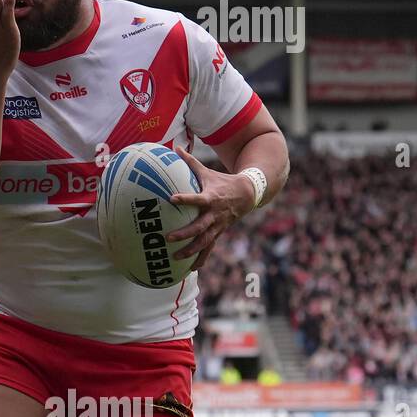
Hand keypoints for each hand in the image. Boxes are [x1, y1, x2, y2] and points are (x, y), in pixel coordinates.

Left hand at [166, 147, 257, 269]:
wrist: (248, 193)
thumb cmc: (222, 181)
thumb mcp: (207, 171)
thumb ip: (189, 161)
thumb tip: (174, 147)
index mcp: (211, 198)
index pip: (196, 198)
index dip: (185, 199)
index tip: (172, 199)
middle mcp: (214, 214)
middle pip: (199, 226)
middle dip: (185, 233)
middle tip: (168, 237)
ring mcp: (218, 225)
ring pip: (204, 241)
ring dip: (190, 250)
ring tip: (175, 258)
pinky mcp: (219, 232)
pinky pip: (210, 247)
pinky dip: (201, 258)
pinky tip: (190, 269)